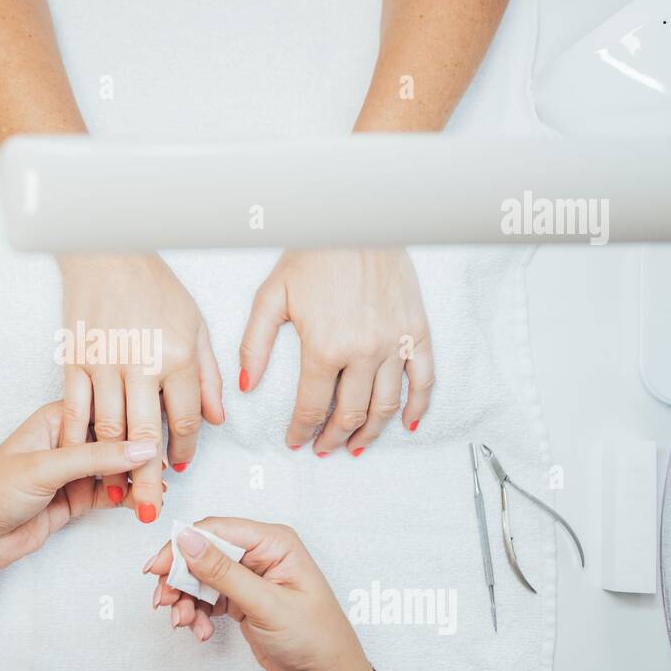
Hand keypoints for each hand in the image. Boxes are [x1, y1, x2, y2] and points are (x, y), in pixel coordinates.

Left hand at [0, 402, 155, 592]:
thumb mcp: (44, 468)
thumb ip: (95, 458)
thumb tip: (141, 448)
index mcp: (56, 418)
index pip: (105, 410)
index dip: (133, 419)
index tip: (161, 428)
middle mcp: (68, 440)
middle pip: (115, 441)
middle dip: (139, 453)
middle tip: (166, 463)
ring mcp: (74, 470)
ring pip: (117, 468)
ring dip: (138, 478)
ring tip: (161, 487)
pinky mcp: (78, 497)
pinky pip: (112, 492)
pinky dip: (129, 496)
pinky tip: (147, 500)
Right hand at [59, 254, 223, 522]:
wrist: (106, 251)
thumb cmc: (154, 285)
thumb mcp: (196, 325)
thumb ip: (208, 375)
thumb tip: (217, 419)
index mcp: (179, 355)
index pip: (184, 419)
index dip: (184, 451)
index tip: (181, 470)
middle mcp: (143, 364)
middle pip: (146, 437)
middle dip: (148, 481)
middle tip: (150, 513)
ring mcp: (105, 364)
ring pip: (109, 430)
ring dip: (112, 468)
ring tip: (117, 495)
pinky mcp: (74, 361)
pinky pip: (75, 409)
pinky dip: (78, 440)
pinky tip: (82, 461)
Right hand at [143, 518, 372, 670]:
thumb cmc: (315, 639)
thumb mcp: (266, 604)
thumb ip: (223, 572)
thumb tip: (187, 539)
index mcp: (274, 542)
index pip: (216, 530)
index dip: (182, 546)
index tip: (157, 569)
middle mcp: (260, 554)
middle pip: (203, 552)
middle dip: (180, 578)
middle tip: (164, 602)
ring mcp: (250, 577)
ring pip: (200, 576)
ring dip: (186, 599)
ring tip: (185, 623)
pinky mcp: (242, 598)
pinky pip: (207, 597)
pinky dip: (197, 613)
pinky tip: (201, 631)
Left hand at [239, 249, 432, 456]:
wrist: (357, 221)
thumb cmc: (312, 254)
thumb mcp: (271, 296)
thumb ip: (255, 344)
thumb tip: (246, 385)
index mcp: (324, 347)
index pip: (311, 407)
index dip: (301, 431)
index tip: (295, 442)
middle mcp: (362, 352)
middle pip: (349, 414)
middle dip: (333, 438)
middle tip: (324, 449)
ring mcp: (394, 344)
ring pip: (385, 406)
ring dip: (370, 432)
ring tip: (356, 445)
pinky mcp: (417, 332)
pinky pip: (423, 380)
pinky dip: (417, 408)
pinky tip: (406, 426)